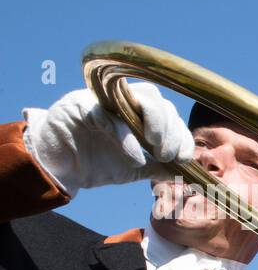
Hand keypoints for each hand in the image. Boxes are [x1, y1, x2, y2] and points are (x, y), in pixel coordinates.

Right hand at [22, 83, 193, 195]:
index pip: (168, 112)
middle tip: (168, 155)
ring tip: (158, 152)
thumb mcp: (134, 169)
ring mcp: (100, 100)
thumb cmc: (95, 163)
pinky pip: (107, 116)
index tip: (184, 157)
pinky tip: (135, 158)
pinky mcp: (79, 106)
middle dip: (170, 129)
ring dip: (155, 123)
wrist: (58, 168)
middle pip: (156, 99)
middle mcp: (121, 100)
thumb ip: (158, 166)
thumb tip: (187, 172)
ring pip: (136, 97)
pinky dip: (125, 137)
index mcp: (136, 112)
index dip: (181, 133)